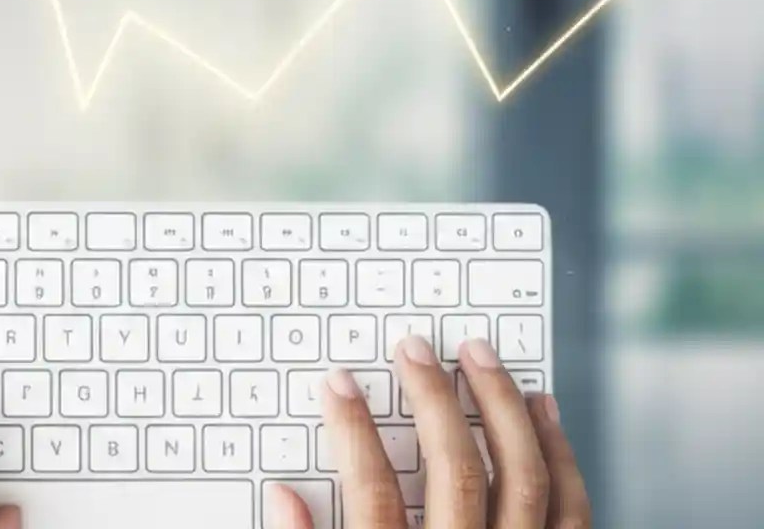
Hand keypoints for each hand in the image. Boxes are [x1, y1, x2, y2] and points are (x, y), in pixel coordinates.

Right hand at [271, 335, 589, 528]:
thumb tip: (284, 497)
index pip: (373, 492)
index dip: (352, 430)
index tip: (337, 382)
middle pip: (456, 470)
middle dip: (434, 399)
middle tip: (413, 348)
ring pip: (525, 479)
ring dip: (503, 409)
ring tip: (480, 357)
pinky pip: (572, 508)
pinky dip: (560, 451)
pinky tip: (541, 409)